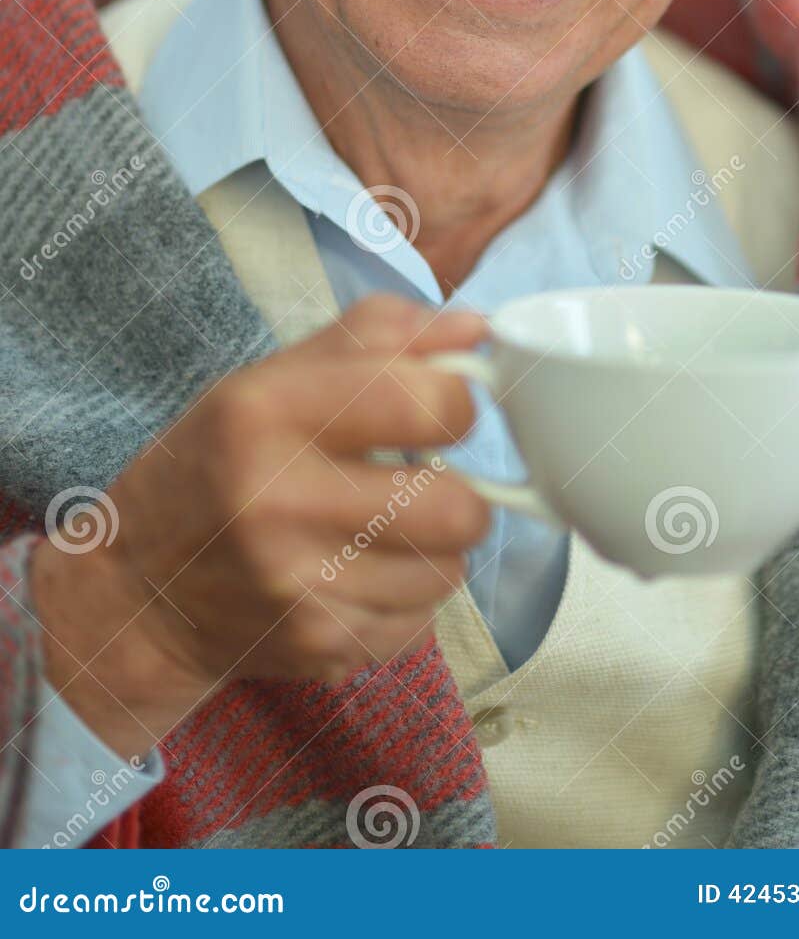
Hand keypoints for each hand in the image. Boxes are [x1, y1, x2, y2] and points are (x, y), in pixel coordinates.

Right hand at [31, 295, 489, 757]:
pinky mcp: (318, 648)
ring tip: (388, 530)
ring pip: (449, 570)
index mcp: (267, 414)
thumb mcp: (271, 380)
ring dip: (436, 548)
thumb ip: (378, 338)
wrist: (140, 593)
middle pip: (456, 507)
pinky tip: (361, 575)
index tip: (440, 410)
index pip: (424, 403)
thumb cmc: (216, 465)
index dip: (457, 403)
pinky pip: (421, 622)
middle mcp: (280, 503)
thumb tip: (477, 331)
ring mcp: (300, 589)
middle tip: (429, 482)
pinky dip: (408, 598)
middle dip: (463, 492)